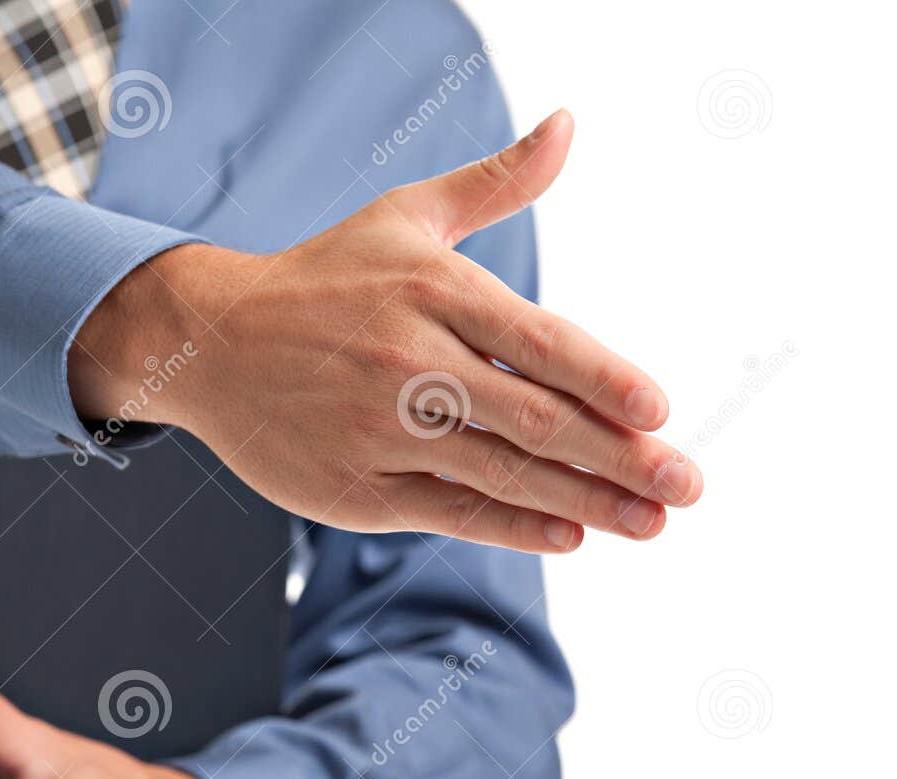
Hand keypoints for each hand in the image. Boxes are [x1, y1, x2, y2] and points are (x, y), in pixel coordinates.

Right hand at [70, 109, 701, 554]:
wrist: (208, 342)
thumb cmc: (322, 279)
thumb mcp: (403, 216)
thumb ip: (494, 183)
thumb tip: (569, 126)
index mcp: (433, 291)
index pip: (542, 342)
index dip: (607, 380)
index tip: (664, 412)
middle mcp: (410, 362)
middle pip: (537, 418)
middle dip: (623, 457)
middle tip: (689, 486)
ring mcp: (380, 430)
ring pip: (502, 471)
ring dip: (587, 502)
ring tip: (650, 523)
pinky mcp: (353, 488)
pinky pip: (448, 511)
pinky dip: (512, 525)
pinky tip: (570, 534)